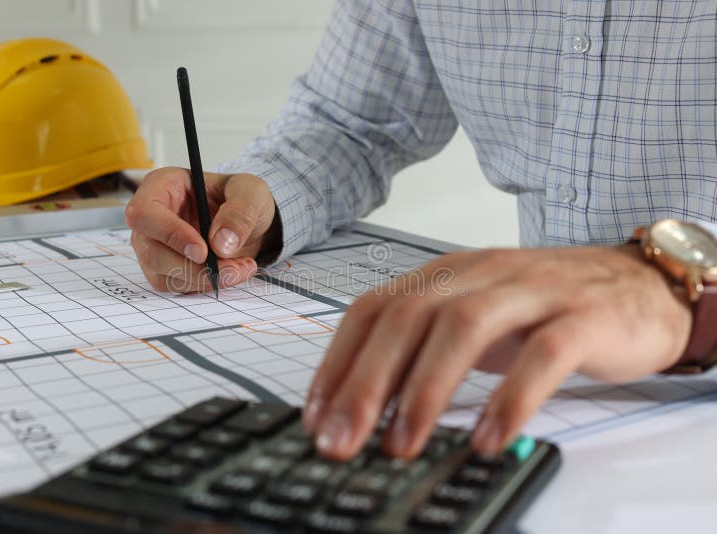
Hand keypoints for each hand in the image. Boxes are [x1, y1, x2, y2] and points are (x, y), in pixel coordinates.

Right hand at [125, 167, 276, 292]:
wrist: (250, 223)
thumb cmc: (242, 198)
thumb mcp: (251, 192)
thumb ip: (240, 212)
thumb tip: (220, 244)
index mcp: (162, 186)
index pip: (145, 212)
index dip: (170, 234)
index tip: (203, 252)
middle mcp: (151, 218)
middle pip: (152, 251)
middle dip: (194, 267)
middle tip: (233, 268)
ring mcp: (154, 246)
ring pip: (164, 275)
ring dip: (205, 279)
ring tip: (241, 268)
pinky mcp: (166, 270)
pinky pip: (178, 287)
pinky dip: (207, 285)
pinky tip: (232, 273)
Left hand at [303, 246, 691, 458]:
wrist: (635, 284)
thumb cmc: (541, 308)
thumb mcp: (473, 318)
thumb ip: (424, 350)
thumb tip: (366, 406)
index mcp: (445, 274)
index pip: (373, 308)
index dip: (338, 361)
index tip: (317, 415)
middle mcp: (480, 274)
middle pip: (408, 317)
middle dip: (366, 383)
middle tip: (342, 440)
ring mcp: (531, 290)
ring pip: (464, 328)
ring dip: (425, 391)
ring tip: (403, 445)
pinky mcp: (582, 317)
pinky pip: (543, 354)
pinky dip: (510, 398)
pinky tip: (487, 438)